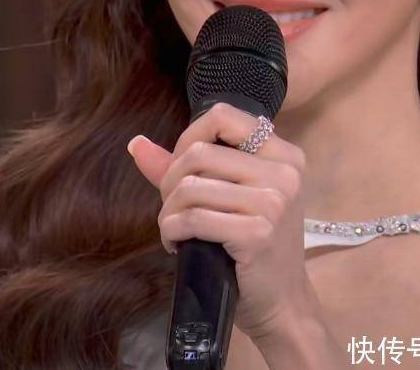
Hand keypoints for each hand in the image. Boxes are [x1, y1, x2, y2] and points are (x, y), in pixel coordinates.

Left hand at [128, 103, 314, 344]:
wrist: (282, 303)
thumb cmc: (253, 246)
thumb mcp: (229, 197)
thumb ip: (184, 166)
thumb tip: (136, 143)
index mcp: (282, 153)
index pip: (223, 116)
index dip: (190, 136)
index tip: (181, 166)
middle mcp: (283, 172)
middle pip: (199, 152)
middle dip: (170, 181)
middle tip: (172, 208)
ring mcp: (273, 202)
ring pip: (190, 187)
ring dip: (168, 211)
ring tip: (174, 229)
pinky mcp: (257, 233)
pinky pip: (192, 218)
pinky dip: (171, 230)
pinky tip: (176, 244)